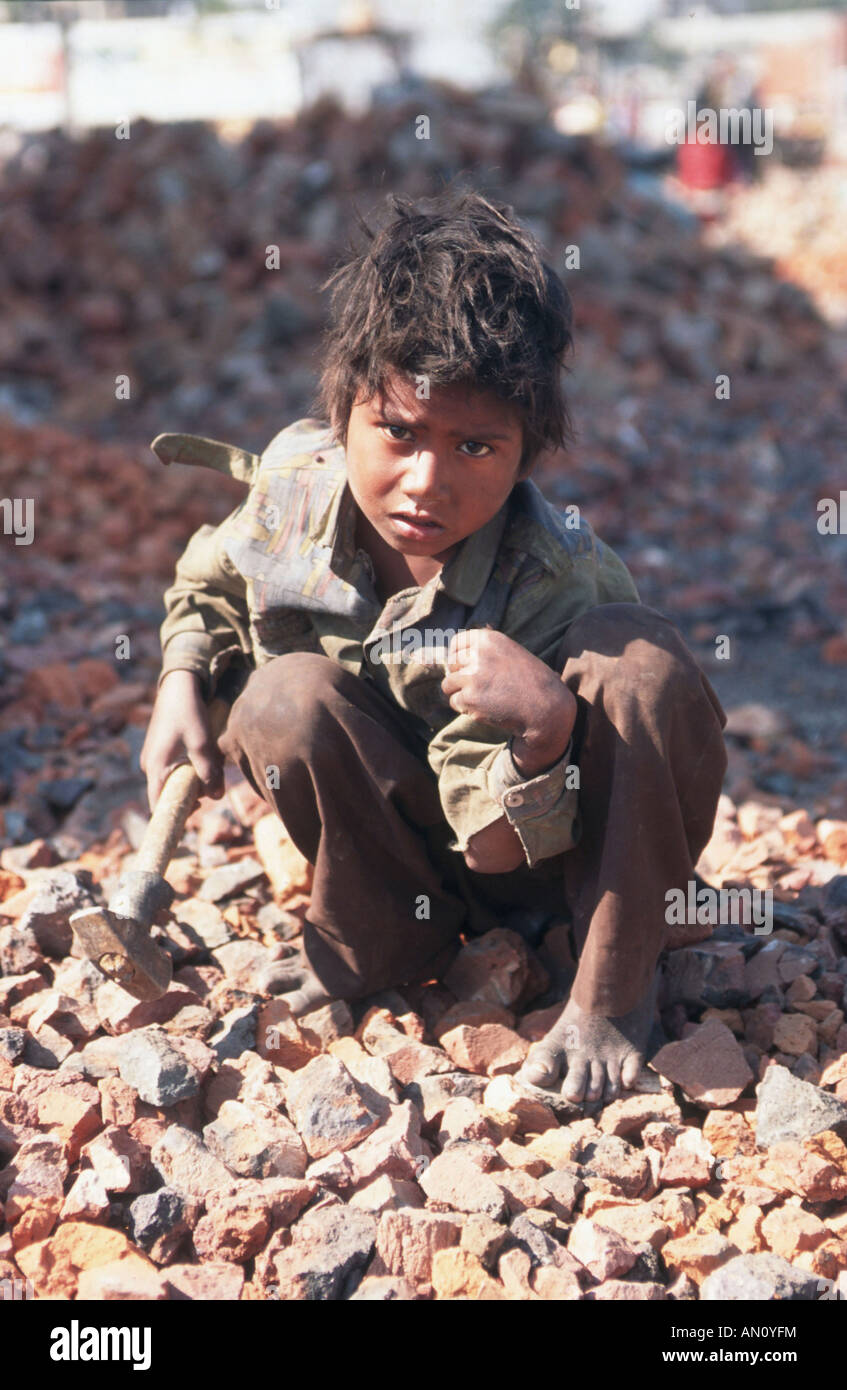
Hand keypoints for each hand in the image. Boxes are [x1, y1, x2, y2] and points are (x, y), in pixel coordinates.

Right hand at [140, 670, 223, 810]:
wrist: (179, 686)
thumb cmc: (189, 713)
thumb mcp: (202, 743)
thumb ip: (209, 772)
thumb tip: (217, 797)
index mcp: (155, 767)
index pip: (158, 805)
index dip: (174, 816)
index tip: (195, 814)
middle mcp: (149, 765)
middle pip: (169, 794)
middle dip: (192, 793)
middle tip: (213, 782)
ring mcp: (153, 757)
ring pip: (174, 780)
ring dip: (193, 778)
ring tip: (211, 762)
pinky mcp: (160, 750)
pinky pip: (174, 769)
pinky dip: (189, 768)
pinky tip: (204, 754)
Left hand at [441, 628, 575, 775]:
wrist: (546, 708)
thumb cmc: (532, 682)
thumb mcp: (511, 654)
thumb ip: (485, 651)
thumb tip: (451, 656)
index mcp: (490, 639)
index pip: (456, 643)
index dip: (457, 656)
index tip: (463, 667)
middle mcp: (479, 654)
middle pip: (451, 664)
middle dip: (460, 677)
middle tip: (480, 687)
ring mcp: (473, 676)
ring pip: (448, 685)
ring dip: (461, 693)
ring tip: (483, 699)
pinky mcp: (470, 698)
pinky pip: (455, 702)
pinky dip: (466, 708)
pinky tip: (485, 709)